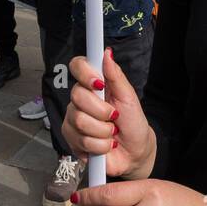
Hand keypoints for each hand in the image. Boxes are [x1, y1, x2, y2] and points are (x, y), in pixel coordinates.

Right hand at [63, 48, 154, 179]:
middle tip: (114, 117)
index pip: (77, 66)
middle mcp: (80, 99)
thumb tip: (107, 53)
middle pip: (77, 96)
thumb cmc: (133, 122)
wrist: (135, 152)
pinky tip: (104, 144)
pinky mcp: (72, 139)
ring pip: (79, 120)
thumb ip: (116, 76)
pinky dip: (99, 145)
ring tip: (111, 133)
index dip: (84, 72)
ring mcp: (73, 119)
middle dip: (102, 111)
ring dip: (103, 131)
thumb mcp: (129, 97)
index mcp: (94, 84)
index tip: (98, 83)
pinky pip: (80, 140)